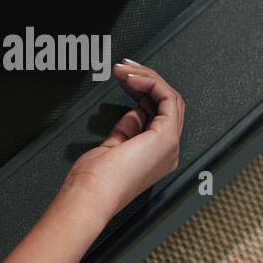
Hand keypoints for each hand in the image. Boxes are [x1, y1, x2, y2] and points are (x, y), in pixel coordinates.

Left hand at [61, 60, 184, 217]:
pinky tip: (132, 79)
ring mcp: (170, 144)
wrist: (91, 194)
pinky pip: (167, 98)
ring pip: (171, 97)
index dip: (142, 92)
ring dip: (147, 78)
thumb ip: (126, 130)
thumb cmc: (94, 180)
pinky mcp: (166, 136)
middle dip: (146, 80)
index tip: (123, 80)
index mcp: (156, 156)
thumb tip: (133, 113)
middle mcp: (167, 150)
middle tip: (124, 68)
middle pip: (168, 103)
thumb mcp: (112, 147)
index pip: (158, 114)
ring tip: (124, 69)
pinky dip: (151, 83)